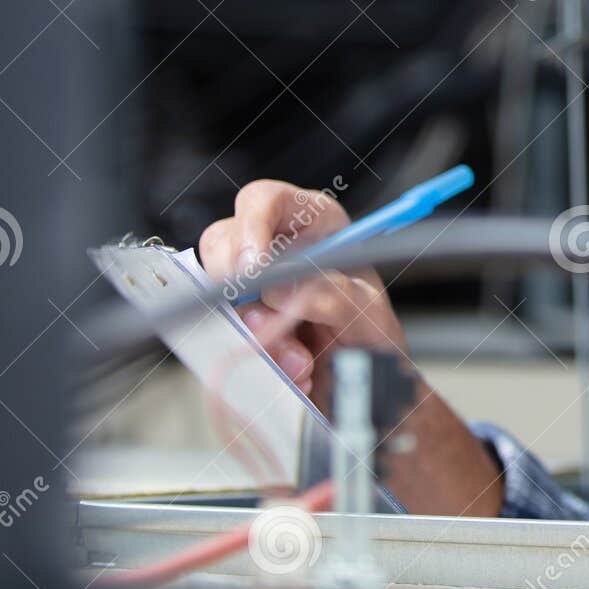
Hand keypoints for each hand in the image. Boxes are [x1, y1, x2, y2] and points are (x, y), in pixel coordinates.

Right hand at [197, 178, 505, 515]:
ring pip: (216, 295)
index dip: (251, 226)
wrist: (364, 387)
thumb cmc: (372, 339)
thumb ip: (335, 296)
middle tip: (270, 325)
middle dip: (243, 291)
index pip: (266, 200)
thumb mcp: (369, 314)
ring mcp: (250, 288)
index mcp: (313, 225)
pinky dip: (250, 358)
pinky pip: (219, 335)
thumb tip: (281, 288)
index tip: (253, 268)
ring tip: (301, 362)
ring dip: (255, 334)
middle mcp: (275, 250)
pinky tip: (291, 373)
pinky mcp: (237, 324)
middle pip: (224, 243)